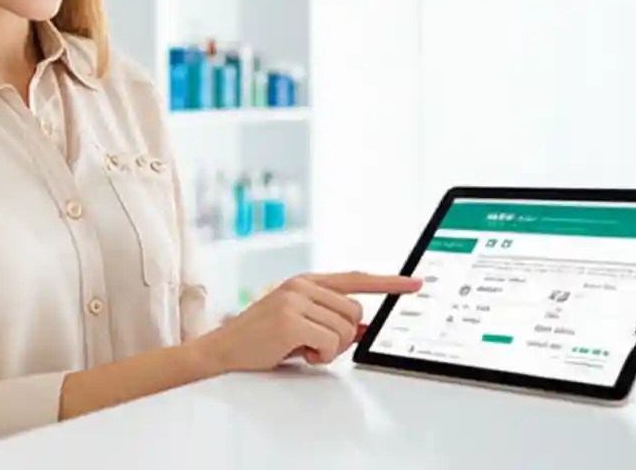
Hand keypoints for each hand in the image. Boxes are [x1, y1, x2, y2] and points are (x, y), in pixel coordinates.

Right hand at [191, 272, 422, 371]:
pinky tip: (298, 353)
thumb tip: (363, 328)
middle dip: (343, 336)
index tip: (413, 283)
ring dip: (329, 349)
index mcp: (305, 282)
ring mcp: (295, 300)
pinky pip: (330, 343)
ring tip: (302, 349)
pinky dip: (319, 356)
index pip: (355, 278)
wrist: (221, 350)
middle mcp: (301, 285)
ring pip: (345, 329)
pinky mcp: (290, 320)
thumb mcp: (297, 322)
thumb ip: (328, 318)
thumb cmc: (259, 339)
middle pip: (355, 312)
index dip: (387, 283)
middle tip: (315, 345)